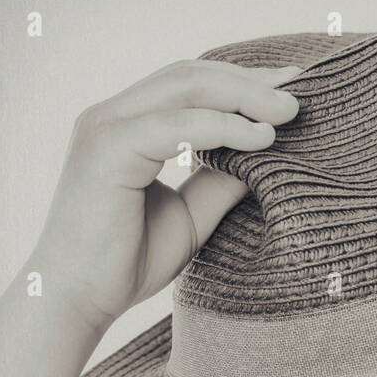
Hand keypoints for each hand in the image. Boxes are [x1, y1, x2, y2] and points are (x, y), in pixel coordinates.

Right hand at [30, 59, 300, 332]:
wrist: (78, 300)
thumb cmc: (126, 265)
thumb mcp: (189, 216)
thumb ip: (219, 181)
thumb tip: (268, 156)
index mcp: (126, 125)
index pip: (189, 86)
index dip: (241, 83)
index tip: (288, 91)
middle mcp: (111, 115)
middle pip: (191, 75)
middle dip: (249, 82)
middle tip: (298, 92)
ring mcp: (106, 127)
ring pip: (186, 89)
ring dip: (243, 97)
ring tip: (289, 113)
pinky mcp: (107, 148)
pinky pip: (178, 125)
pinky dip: (224, 127)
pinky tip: (261, 139)